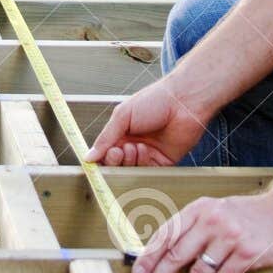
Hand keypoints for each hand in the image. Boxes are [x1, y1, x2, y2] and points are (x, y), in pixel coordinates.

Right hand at [85, 77, 210, 167]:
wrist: (184, 102)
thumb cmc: (155, 100)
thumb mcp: (123, 115)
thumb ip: (106, 137)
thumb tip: (88, 156)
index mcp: (122, 131)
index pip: (105, 151)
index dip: (101, 157)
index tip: (95, 161)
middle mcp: (133, 144)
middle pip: (116, 163)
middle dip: (115, 160)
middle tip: (118, 151)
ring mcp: (148, 154)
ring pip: (131, 169)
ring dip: (129, 160)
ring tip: (133, 147)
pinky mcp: (163, 162)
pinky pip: (147, 172)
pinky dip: (142, 164)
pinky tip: (144, 150)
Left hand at [132, 192, 272, 272]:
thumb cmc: (247, 215)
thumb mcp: (216, 212)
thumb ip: (193, 228)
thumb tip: (164, 253)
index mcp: (201, 208)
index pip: (168, 232)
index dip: (150, 255)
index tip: (138, 271)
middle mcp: (213, 220)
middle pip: (178, 253)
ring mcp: (231, 236)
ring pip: (199, 271)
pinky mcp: (248, 253)